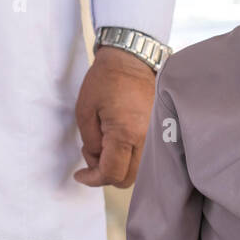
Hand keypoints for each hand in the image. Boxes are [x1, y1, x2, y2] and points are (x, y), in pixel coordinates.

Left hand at [73, 45, 156, 187]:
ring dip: (117, 166)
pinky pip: (144, 158)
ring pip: (136, 172)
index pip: (111, 174)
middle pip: (126, 179)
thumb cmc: (106, 80)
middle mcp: (146, 139)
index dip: (92, 179)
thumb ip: (90, 143)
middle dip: (104, 173)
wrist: (132, 60)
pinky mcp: (159, 133)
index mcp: (125, 134)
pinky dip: (128, 158)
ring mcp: (156, 137)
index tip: (80, 175)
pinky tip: (116, 141)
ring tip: (103, 143)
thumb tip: (96, 160)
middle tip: (91, 152)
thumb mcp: (84, 112)